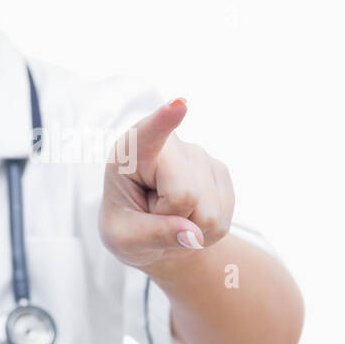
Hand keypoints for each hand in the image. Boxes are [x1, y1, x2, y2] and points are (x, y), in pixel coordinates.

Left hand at [98, 97, 234, 270]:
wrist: (149, 229)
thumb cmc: (126, 226)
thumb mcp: (122, 239)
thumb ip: (152, 236)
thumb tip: (194, 234)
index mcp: (131, 153)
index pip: (150, 135)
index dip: (165, 120)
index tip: (179, 105)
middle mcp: (169, 146)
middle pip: (185, 196)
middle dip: (172, 219)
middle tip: (152, 215)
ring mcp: (200, 156)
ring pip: (208, 212)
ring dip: (190, 227)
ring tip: (169, 216)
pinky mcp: (220, 172)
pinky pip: (222, 220)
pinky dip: (205, 230)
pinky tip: (188, 217)